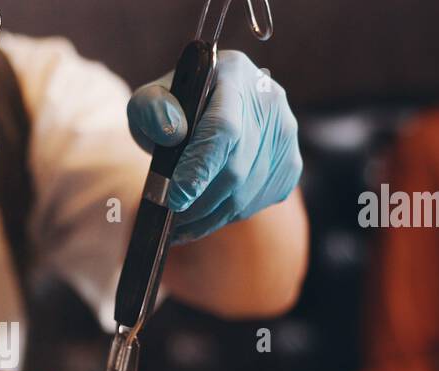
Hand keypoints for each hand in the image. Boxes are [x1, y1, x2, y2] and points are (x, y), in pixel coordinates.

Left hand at [127, 50, 301, 243]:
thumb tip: (172, 131)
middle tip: (170, 222)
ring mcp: (285, 132)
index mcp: (232, 74)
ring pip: (248, 191)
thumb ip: (151, 110)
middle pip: (237, 168)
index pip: (223, 128)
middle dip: (199, 202)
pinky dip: (227, 217)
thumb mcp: (149, 101)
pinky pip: (258, 201)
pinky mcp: (289, 162)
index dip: (200, 168)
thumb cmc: (172, 108)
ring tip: (181, 227)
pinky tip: (205, 219)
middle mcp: (268, 100)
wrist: (205, 111)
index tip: (176, 199)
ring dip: (211, 217)